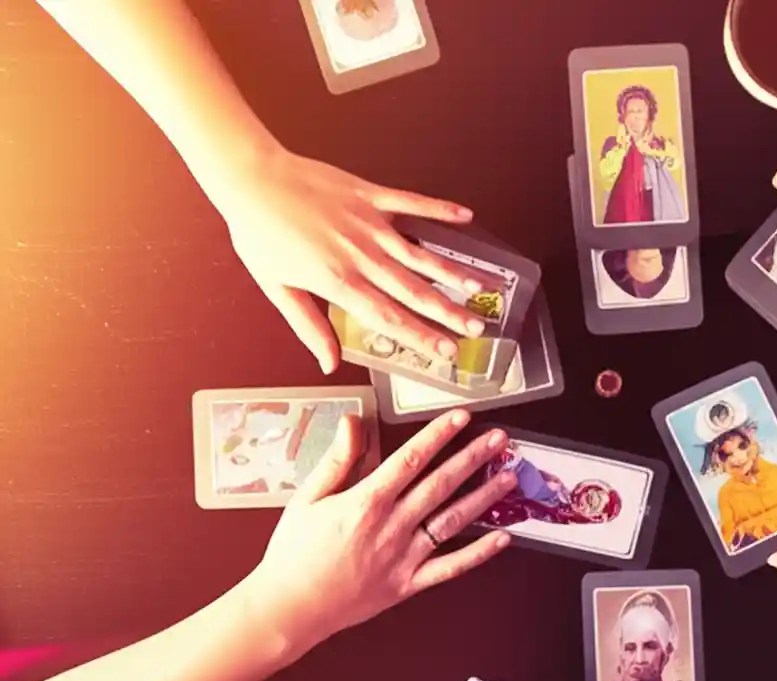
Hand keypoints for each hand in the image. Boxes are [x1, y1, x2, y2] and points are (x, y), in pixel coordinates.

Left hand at [199, 147, 494, 372]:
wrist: (249, 177)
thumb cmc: (258, 231)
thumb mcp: (277, 288)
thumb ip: (309, 326)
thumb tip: (329, 362)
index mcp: (336, 281)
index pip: (388, 318)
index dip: (421, 337)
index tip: (445, 352)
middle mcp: (360, 255)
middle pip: (413, 291)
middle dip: (448, 312)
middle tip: (476, 329)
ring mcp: (368, 223)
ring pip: (420, 253)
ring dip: (454, 272)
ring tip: (482, 287)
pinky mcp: (369, 194)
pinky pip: (412, 203)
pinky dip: (439, 209)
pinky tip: (465, 216)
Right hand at [239, 410, 516, 656]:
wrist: (288, 608)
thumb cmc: (293, 551)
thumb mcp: (307, 497)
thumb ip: (337, 459)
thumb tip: (354, 420)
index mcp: (366, 501)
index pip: (411, 459)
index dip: (439, 435)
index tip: (462, 417)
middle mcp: (391, 526)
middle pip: (440, 485)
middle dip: (473, 458)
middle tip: (500, 440)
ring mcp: (403, 557)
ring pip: (452, 521)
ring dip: (483, 498)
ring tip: (510, 478)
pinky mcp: (408, 584)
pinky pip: (450, 567)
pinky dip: (478, 553)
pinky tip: (503, 537)